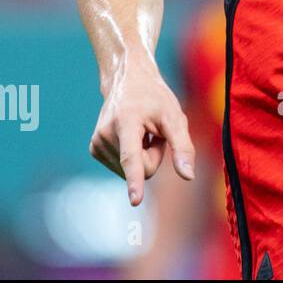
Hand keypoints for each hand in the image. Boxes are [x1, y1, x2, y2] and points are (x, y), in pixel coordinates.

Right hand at [90, 62, 194, 205]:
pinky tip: (132, 137)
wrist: (127, 81)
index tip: (135, 201)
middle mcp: (106, 133)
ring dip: (143, 155)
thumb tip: (188, 177)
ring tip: (142, 131)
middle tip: (154, 132)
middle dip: (155, 155)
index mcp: (127, 121)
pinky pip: (123, 169)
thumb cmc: (155, 99)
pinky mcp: (94, 149)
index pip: (133, 157)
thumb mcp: (175, 117)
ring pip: (132, 171)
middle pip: (143, 168)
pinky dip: (133, 156)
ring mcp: (97, 143)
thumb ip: (183, 147)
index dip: (135, 180)